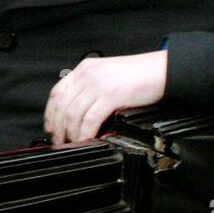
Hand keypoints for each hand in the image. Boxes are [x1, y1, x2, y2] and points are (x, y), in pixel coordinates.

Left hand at [44, 51, 166, 145]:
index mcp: (85, 69)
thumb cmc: (140, 74)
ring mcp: (98, 85)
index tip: (51, 126)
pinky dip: (85, 132)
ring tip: (72, 143)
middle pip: (62, 105)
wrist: (163, 69)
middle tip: (59, 140)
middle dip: (58, 127)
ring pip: (73, 114)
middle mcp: (88, 75)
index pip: (57, 92)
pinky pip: (90, 119)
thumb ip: (91, 87)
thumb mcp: (107, 74)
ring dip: (70, 133)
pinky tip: (87, 140)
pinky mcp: (111, 96)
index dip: (50, 112)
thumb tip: (77, 110)